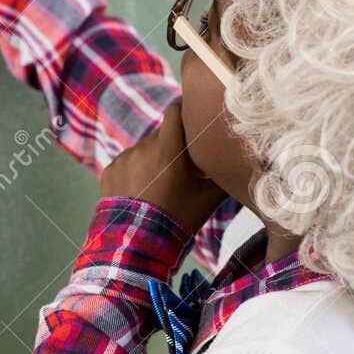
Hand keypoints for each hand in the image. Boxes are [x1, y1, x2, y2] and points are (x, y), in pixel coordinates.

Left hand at [99, 104, 227, 233]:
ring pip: (144, 150)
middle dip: (173, 145)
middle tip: (182, 167)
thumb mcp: (209, 198)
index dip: (185, 112)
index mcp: (167, 148)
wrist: (137, 244)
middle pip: (162, 134)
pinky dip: (135, 172)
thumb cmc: (179, 218)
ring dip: (153, 160)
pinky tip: (143, 193)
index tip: (193, 122)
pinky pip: (126, 164)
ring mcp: (123, 159)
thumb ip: (224, 174)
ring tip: (161, 186)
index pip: (175, 110)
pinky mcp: (109, 171)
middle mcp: (142, 147)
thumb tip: (244, 162)